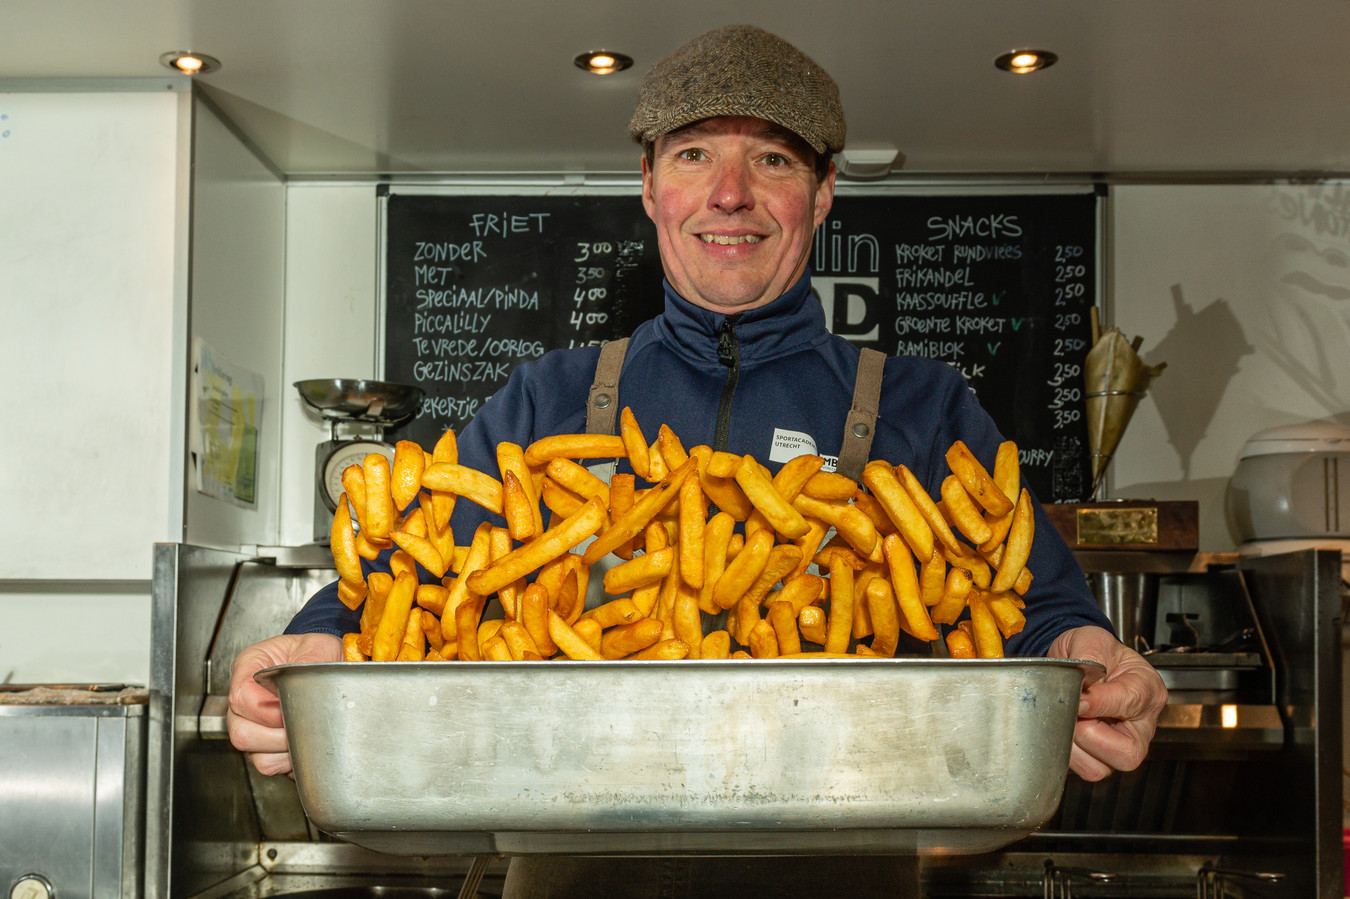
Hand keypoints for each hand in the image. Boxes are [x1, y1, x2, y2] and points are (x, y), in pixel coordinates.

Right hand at [226, 633, 341, 776]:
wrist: (325, 661)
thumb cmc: (315, 652)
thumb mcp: (318, 647)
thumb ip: (311, 662)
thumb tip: (307, 690)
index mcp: (249, 666)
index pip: (241, 697)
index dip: (267, 710)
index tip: (291, 710)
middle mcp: (243, 697)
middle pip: (241, 731)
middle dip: (276, 735)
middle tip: (302, 725)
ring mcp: (249, 722)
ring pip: (252, 751)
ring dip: (282, 749)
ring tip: (304, 734)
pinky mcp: (262, 743)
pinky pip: (266, 764)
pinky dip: (286, 760)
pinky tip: (301, 745)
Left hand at [1047, 625, 1167, 781]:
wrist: (1077, 659)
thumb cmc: (1093, 651)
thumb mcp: (1092, 639)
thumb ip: (1089, 658)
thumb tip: (1082, 694)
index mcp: (1147, 690)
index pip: (1128, 704)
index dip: (1098, 704)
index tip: (1077, 699)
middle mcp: (1141, 724)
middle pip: (1127, 753)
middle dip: (1089, 735)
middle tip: (1071, 712)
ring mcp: (1122, 745)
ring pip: (1102, 768)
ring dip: (1074, 746)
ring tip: (1064, 719)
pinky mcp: (1102, 758)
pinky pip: (1086, 769)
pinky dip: (1067, 755)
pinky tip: (1062, 730)